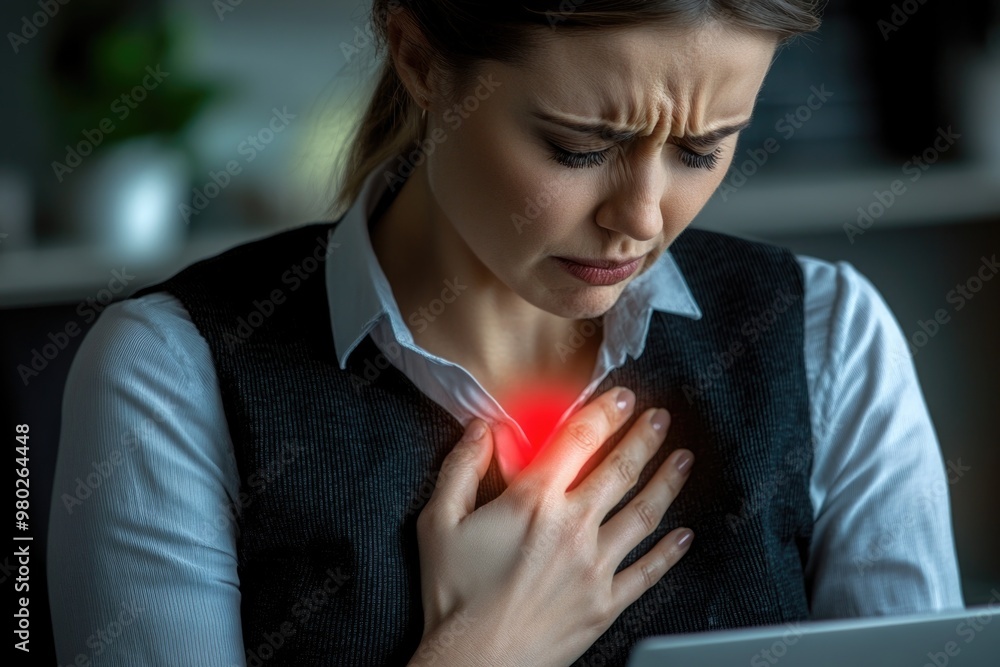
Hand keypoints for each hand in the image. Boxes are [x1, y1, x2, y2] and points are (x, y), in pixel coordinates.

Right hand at [408, 386, 693, 666]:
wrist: (474, 665)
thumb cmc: (454, 598)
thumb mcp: (439, 523)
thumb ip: (461, 468)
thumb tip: (481, 429)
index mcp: (534, 502)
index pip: (579, 441)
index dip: (604, 412)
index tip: (622, 397)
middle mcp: (573, 528)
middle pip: (621, 470)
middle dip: (644, 438)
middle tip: (660, 419)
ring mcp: (595, 567)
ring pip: (644, 514)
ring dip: (667, 482)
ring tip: (682, 459)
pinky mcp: (606, 604)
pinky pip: (648, 571)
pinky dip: (670, 552)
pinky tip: (684, 535)